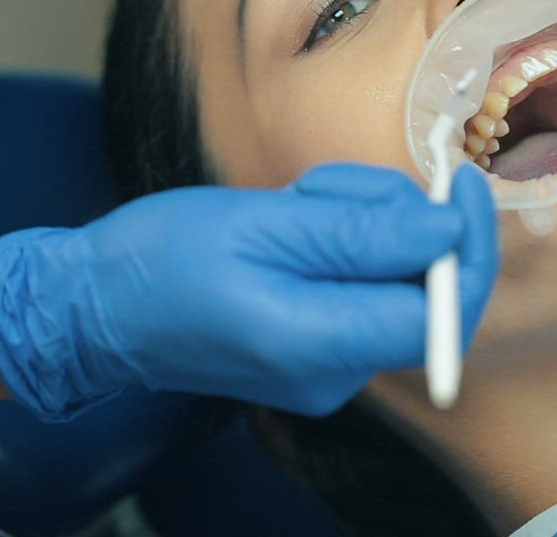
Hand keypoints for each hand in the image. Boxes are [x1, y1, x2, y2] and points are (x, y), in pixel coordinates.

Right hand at [0, 163, 498, 420]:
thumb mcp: (259, 223)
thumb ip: (358, 231)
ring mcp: (324, 370)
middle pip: (421, 293)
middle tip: (326, 187)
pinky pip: (360, 290)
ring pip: (391, 283)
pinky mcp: (312, 352)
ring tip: (293, 201)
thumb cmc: (159, 259)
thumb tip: (446, 226)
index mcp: (316, 348)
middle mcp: (332, 375)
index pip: (440, 311)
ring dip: (362, 225)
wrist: (93, 306)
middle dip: (398, 223)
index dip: (464, 244)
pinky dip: (343, 245)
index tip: (459, 181)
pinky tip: (293, 222)